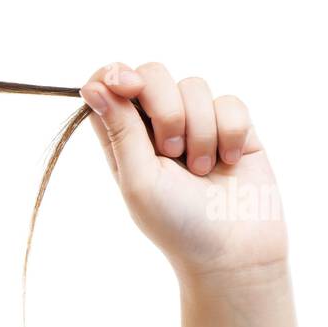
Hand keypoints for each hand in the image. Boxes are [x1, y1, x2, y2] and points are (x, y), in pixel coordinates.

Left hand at [80, 62, 286, 281]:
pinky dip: (230, 132)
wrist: (234, 252)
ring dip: (200, 130)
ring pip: (195, 85)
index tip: (126, 84)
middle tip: (171, 152)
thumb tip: (93, 85)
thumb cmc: (177, 225)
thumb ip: (120, 129)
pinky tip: (228, 163)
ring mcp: (197, 123)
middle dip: (165, 107)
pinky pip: (231, 101)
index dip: (115, 75)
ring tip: (202, 170)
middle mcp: (157, 127)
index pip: (109, 85)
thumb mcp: (139, 180)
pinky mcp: (234, 127)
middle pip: (153, 74)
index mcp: (123, 139)